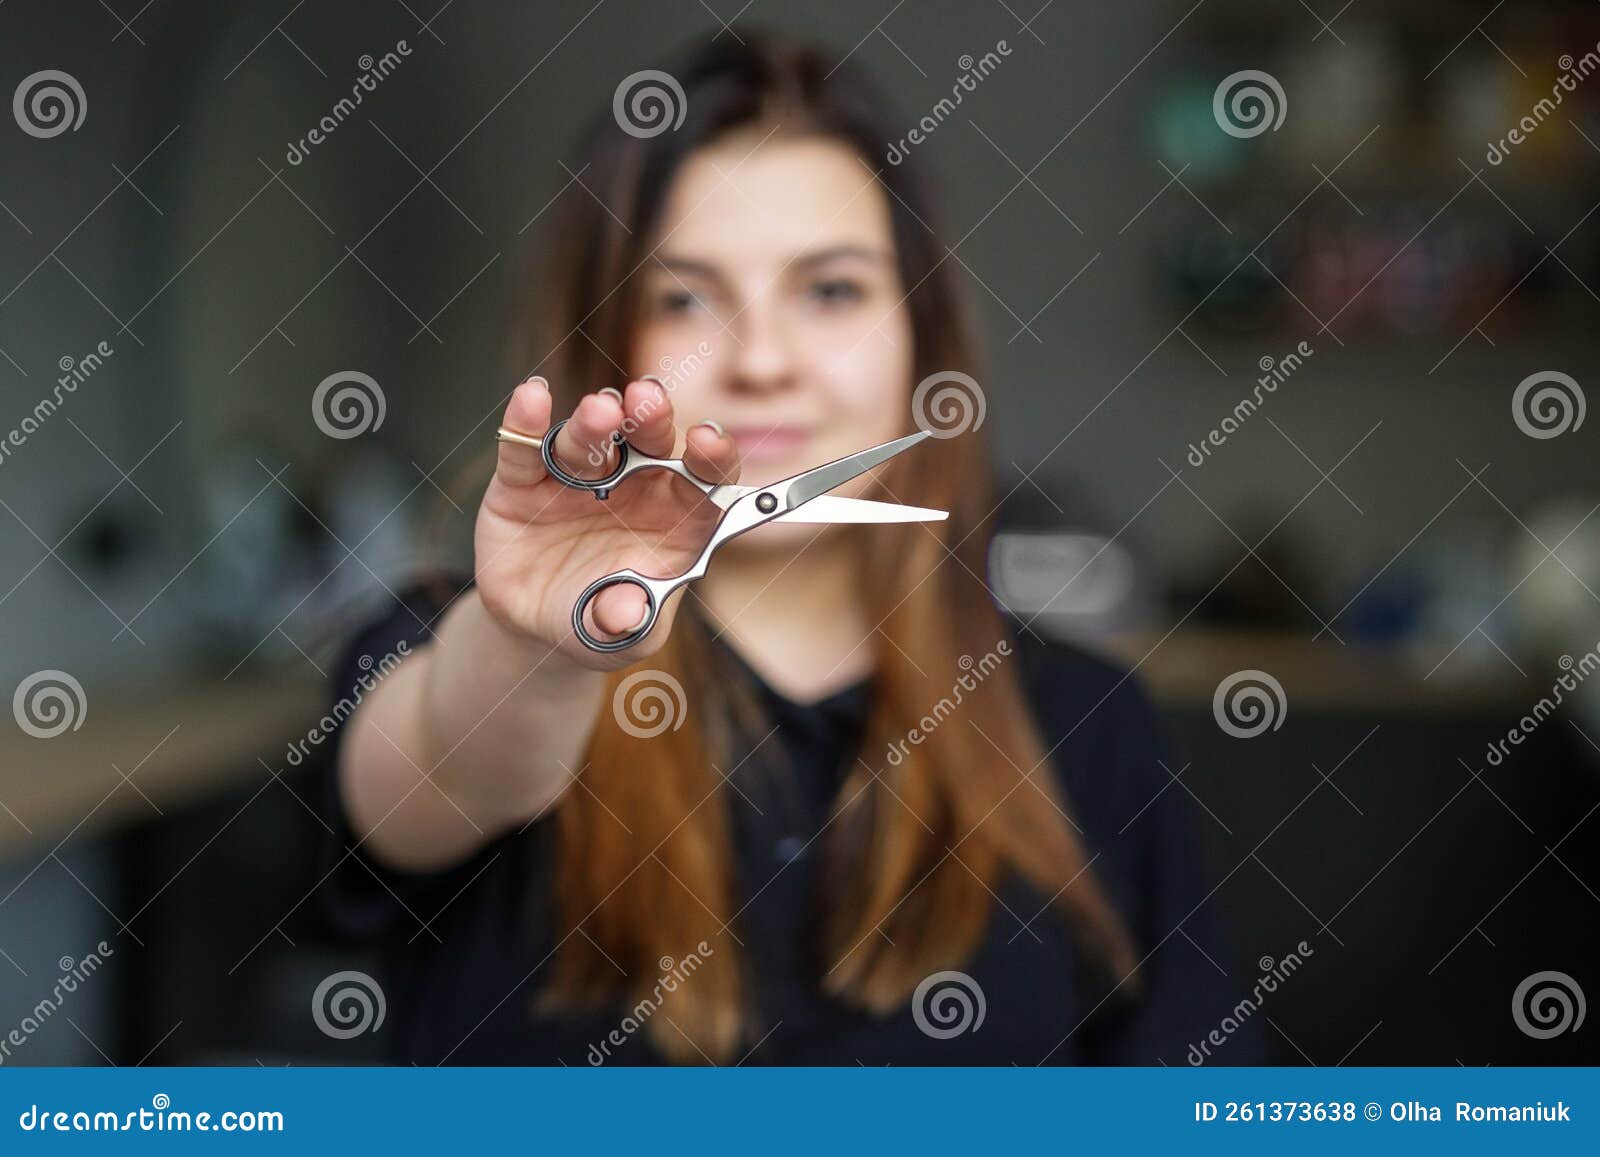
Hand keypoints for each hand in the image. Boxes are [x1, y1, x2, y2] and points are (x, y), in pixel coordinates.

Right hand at [474, 375, 740, 668]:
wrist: (534, 628)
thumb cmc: (600, 624)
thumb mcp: (622, 637)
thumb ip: (628, 623)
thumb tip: (624, 615)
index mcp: (677, 515)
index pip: (707, 476)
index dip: (712, 454)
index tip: (706, 441)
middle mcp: (632, 484)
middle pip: (650, 441)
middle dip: (652, 418)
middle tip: (648, 400)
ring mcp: (578, 478)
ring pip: (591, 440)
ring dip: (595, 422)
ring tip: (600, 412)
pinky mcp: (524, 481)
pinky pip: (525, 448)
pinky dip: (526, 422)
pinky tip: (532, 398)